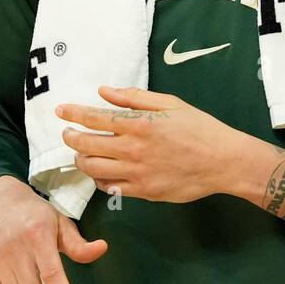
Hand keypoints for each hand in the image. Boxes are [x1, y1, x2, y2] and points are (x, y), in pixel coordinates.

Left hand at [56, 85, 243, 203]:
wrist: (223, 162)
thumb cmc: (199, 128)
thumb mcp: (169, 103)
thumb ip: (134, 98)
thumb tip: (104, 92)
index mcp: (139, 124)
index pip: (94, 118)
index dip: (73, 114)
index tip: (61, 111)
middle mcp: (133, 149)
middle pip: (87, 145)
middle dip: (71, 138)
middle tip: (67, 134)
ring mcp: (137, 173)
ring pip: (93, 169)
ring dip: (81, 160)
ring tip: (80, 154)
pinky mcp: (143, 191)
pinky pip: (110, 188)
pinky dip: (99, 179)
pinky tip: (101, 172)